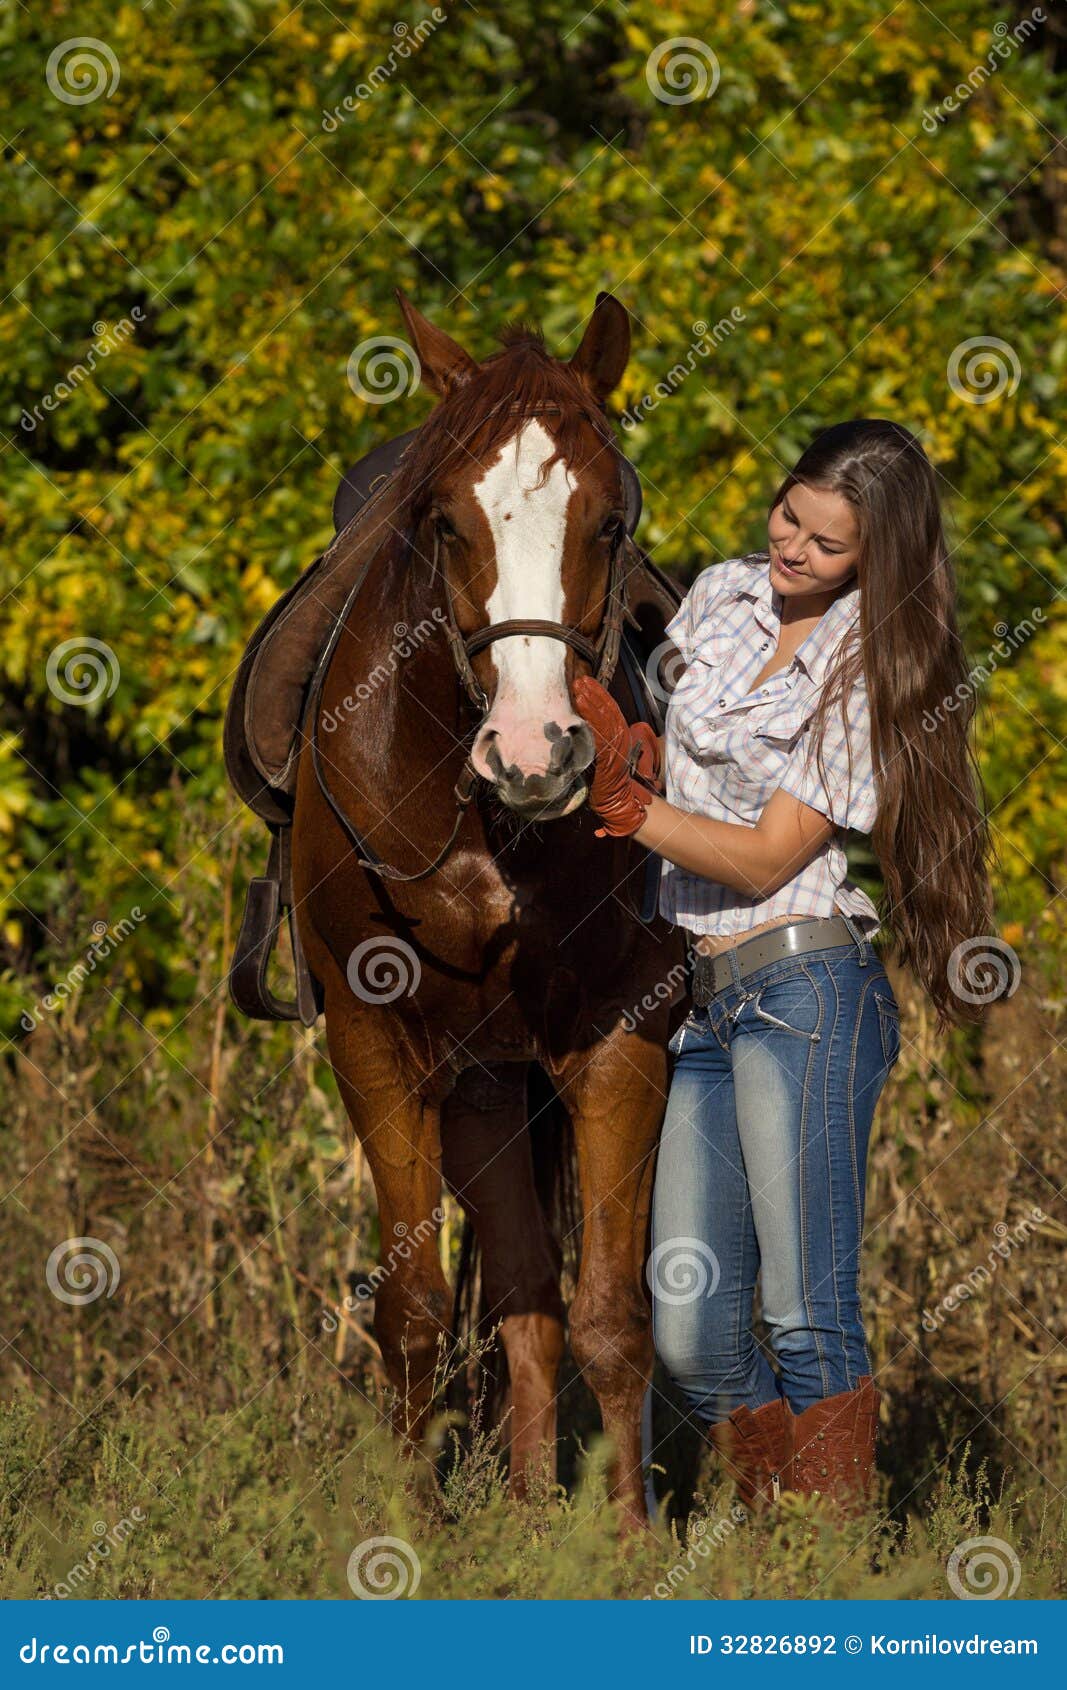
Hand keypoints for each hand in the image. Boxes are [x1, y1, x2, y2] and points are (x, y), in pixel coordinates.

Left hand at [573, 676, 660, 837]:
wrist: (622, 806)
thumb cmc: (608, 784)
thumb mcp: (600, 758)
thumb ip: (595, 743)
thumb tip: (577, 728)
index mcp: (619, 737)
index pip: (610, 711)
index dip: (598, 695)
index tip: (584, 682)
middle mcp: (621, 740)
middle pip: (608, 711)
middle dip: (594, 694)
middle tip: (579, 680)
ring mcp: (618, 751)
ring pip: (606, 721)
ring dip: (592, 704)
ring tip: (579, 690)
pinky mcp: (611, 761)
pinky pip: (601, 739)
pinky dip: (592, 724)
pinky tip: (582, 712)